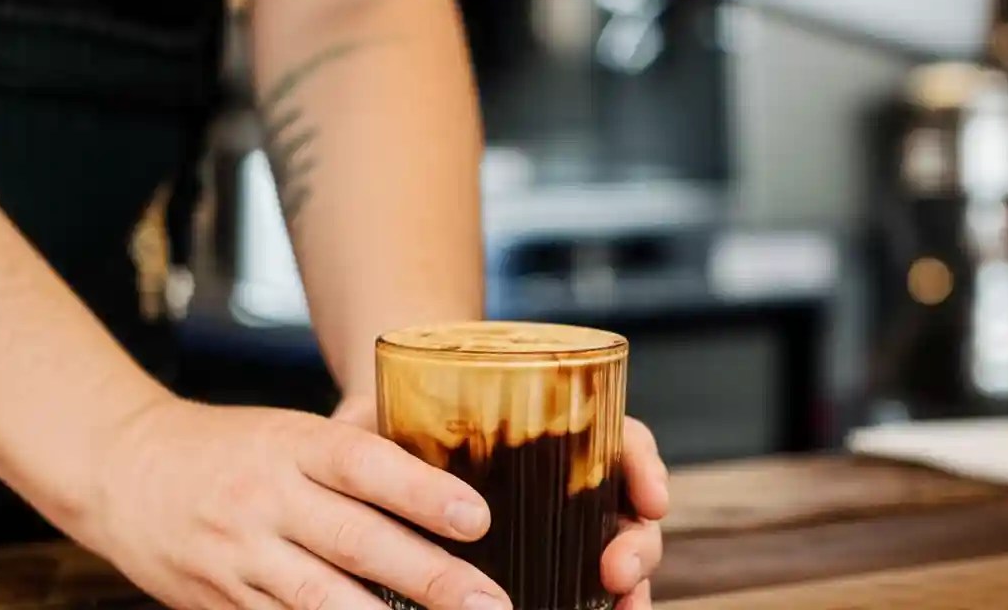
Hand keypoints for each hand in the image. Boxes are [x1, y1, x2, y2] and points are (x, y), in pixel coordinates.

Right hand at [84, 398, 510, 609]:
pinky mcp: (220, 602)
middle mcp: (266, 500)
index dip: (422, 492)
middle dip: (430, 578)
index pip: (364, 464)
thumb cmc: (230, 447)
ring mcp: (240, 557)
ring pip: (319, 599)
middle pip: (355, 541)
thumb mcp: (290, 428)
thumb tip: (442, 450)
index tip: (478, 518)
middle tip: (491, 603)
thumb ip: (356, 445)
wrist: (123, 469)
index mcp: (292, 444)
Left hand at [335, 396, 668, 609]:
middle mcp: (574, 480)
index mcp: (557, 432)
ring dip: (633, 586)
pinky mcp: (547, 567)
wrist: (393, 463)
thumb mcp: (399, 417)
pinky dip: (604, 606)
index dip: (644, 465)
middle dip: (640, 542)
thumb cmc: (403, 432)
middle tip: (618, 569)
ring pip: (621, 555)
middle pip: (630, 508)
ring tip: (622, 607)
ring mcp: (565, 528)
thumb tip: (356, 416)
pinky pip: (588, 591)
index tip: (651, 497)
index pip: (621, 437)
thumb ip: (386, 417)